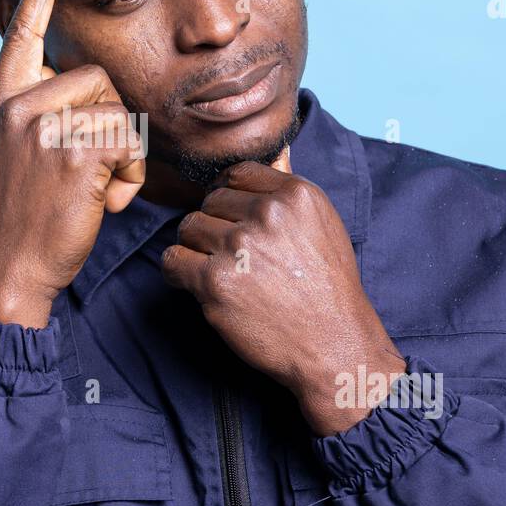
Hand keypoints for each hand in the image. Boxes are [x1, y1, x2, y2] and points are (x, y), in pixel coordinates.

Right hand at [0, 0, 145, 328]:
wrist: (10, 271)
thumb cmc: (19, 219)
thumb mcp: (7, 154)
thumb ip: (28, 114)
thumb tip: (59, 81)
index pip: (20, 35)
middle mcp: (14, 106)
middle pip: (96, 76)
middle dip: (111, 121)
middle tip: (92, 169)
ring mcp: (41, 126)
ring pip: (117, 107)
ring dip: (123, 153)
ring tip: (95, 188)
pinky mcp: (74, 150)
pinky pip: (128, 140)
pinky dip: (128, 175)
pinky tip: (103, 201)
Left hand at [161, 153, 405, 435]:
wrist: (333, 345)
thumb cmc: (328, 289)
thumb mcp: (322, 225)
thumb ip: (288, 193)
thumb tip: (266, 159)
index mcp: (294, 194)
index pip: (236, 174)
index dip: (229, 197)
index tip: (233, 219)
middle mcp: (266, 215)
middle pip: (210, 201)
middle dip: (215, 226)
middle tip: (235, 257)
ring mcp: (238, 247)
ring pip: (188, 228)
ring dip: (197, 249)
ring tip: (222, 272)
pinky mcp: (214, 282)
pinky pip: (172, 260)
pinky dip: (178, 272)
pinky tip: (197, 283)